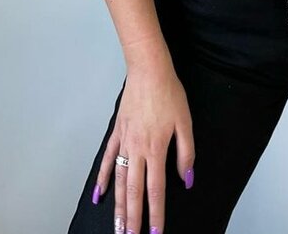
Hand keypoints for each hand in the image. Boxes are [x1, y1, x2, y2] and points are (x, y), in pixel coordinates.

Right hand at [95, 58, 194, 233]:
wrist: (148, 70)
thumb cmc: (169, 93)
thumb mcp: (185, 122)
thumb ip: (186, 153)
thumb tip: (187, 179)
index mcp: (156, 149)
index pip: (156, 189)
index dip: (156, 213)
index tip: (154, 232)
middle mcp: (137, 149)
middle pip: (134, 191)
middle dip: (132, 217)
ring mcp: (124, 141)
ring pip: (119, 180)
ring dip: (118, 205)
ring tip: (117, 226)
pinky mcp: (117, 132)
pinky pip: (108, 160)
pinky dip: (103, 178)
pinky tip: (99, 194)